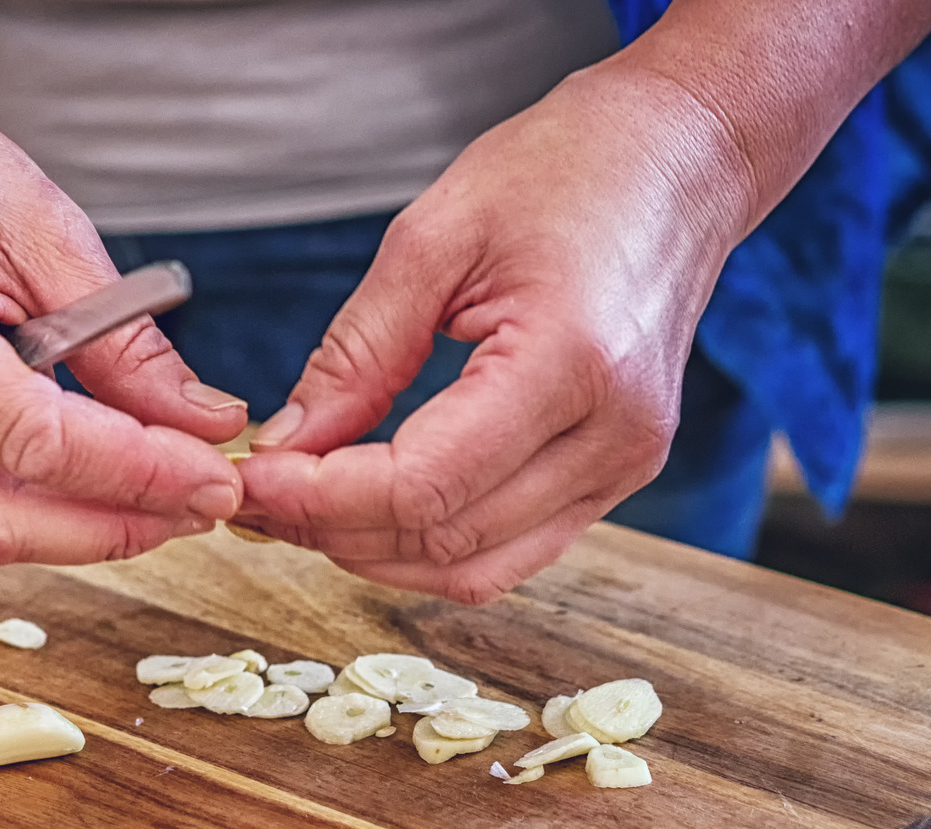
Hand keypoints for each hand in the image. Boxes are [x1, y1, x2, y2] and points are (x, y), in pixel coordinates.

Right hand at [0, 79, 247, 564]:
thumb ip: (124, 343)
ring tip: (162, 488)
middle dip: (112, 528)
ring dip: (78, 523)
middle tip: (200, 505)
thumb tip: (207, 428)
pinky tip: (80, 466)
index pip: (30, 443)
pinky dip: (26, 501)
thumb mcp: (43, 230)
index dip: (137, 474)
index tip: (217, 476)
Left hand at [231, 64, 755, 602]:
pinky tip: (373, 506)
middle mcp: (614, 434)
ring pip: (476, 567)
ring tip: (303, 505)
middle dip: (332, 530)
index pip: (423, 487)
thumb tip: (289, 445)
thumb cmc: (569, 168)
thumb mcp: (434, 236)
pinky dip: (431, 544)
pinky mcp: (619, 473)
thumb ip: (357, 353)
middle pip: (444, 539)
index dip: (322, 499)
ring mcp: (627, 464)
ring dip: (377, 551)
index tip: (252, 478)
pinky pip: (512, 549)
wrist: (678, 158)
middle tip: (256, 493)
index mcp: (571, 361)